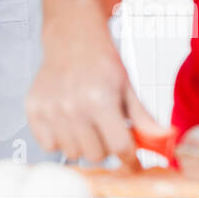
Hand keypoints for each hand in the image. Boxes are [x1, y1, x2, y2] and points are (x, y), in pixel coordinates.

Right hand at [25, 12, 159, 168]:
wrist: (72, 37)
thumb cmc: (100, 61)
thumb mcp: (128, 88)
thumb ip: (144, 119)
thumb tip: (164, 140)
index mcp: (100, 99)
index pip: (120, 147)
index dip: (130, 158)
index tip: (132, 160)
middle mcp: (73, 106)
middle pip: (96, 155)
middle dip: (106, 147)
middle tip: (105, 129)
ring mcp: (51, 110)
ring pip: (73, 154)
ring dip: (83, 144)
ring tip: (85, 122)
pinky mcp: (34, 110)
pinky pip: (49, 146)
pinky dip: (59, 140)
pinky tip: (67, 122)